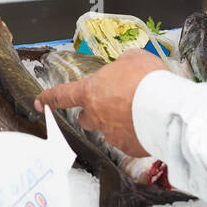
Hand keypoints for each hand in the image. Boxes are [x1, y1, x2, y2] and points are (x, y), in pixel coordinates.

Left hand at [35, 48, 163, 157]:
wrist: (167, 107)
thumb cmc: (148, 80)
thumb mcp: (134, 58)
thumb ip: (124, 63)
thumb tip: (126, 65)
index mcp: (91, 92)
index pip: (63, 95)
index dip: (50, 98)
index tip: (40, 102)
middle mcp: (97, 115)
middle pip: (86, 118)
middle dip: (94, 113)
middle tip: (112, 105)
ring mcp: (112, 134)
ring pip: (109, 130)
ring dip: (118, 123)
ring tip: (139, 114)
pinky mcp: (129, 148)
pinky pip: (128, 141)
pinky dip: (136, 135)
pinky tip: (148, 126)